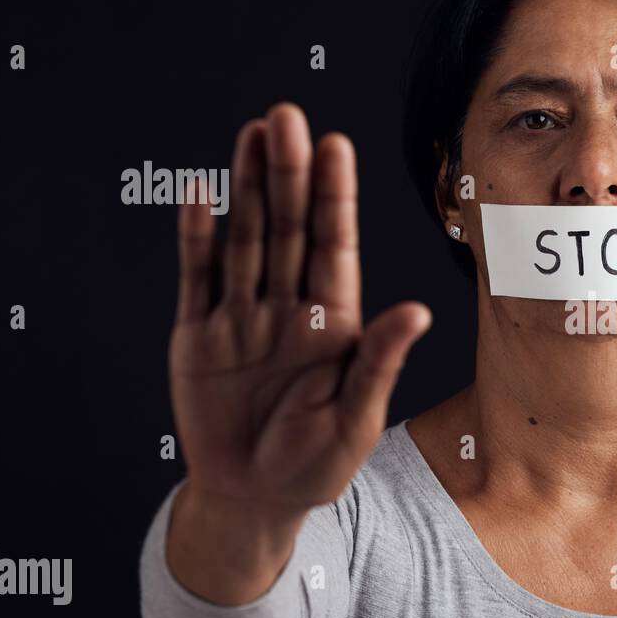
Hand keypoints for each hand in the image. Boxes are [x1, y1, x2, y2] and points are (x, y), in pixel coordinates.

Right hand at [169, 103, 430, 522]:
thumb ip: (379, 362)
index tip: (336, 147)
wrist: (253, 500)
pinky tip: (202, 192)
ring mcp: (243, 319)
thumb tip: (418, 311)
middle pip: (290, 230)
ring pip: (247, 240)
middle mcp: (290, 309)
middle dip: (290, 174)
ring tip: (252, 135)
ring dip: (248, 188)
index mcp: (336, 324)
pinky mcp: (200, 337)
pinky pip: (199, 278)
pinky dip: (198, 237)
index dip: (335, 198)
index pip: (335, 248)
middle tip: (287, 117)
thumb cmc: (317, 465)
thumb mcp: (357, 420)